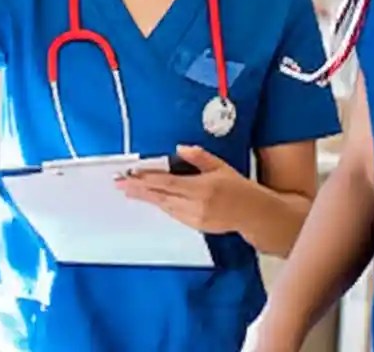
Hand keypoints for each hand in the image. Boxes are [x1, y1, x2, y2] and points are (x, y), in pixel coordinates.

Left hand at [116, 145, 253, 233]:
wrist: (253, 213)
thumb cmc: (238, 188)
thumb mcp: (220, 166)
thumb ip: (198, 157)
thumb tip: (180, 148)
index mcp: (201, 188)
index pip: (167, 183)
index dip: (146, 179)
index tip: (131, 175)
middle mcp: (196, 204)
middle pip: (160, 196)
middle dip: (138, 190)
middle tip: (120, 184)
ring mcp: (195, 217)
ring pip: (164, 206)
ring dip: (147, 198)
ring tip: (130, 191)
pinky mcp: (196, 226)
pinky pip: (173, 214)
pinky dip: (161, 205)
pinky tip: (152, 199)